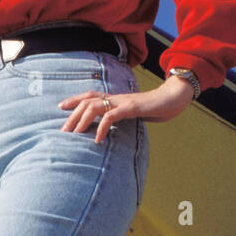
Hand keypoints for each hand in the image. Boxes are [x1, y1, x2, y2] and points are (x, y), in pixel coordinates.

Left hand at [59, 75, 194, 143]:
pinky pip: (112, 116)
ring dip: (83, 121)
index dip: (75, 99)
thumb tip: (113, 129)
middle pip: (87, 102)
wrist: (175, 97)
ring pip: (95, 106)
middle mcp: (116, 98)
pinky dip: (102, 128)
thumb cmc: (156, 107)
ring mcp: (123, 102)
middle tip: (63, 132)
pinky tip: (98, 140)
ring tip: (76, 135)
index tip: (60, 107)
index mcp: (116, 98)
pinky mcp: (132, 108)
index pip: (90, 95)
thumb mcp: (135, 113)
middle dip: (73, 116)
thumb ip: (123, 118)